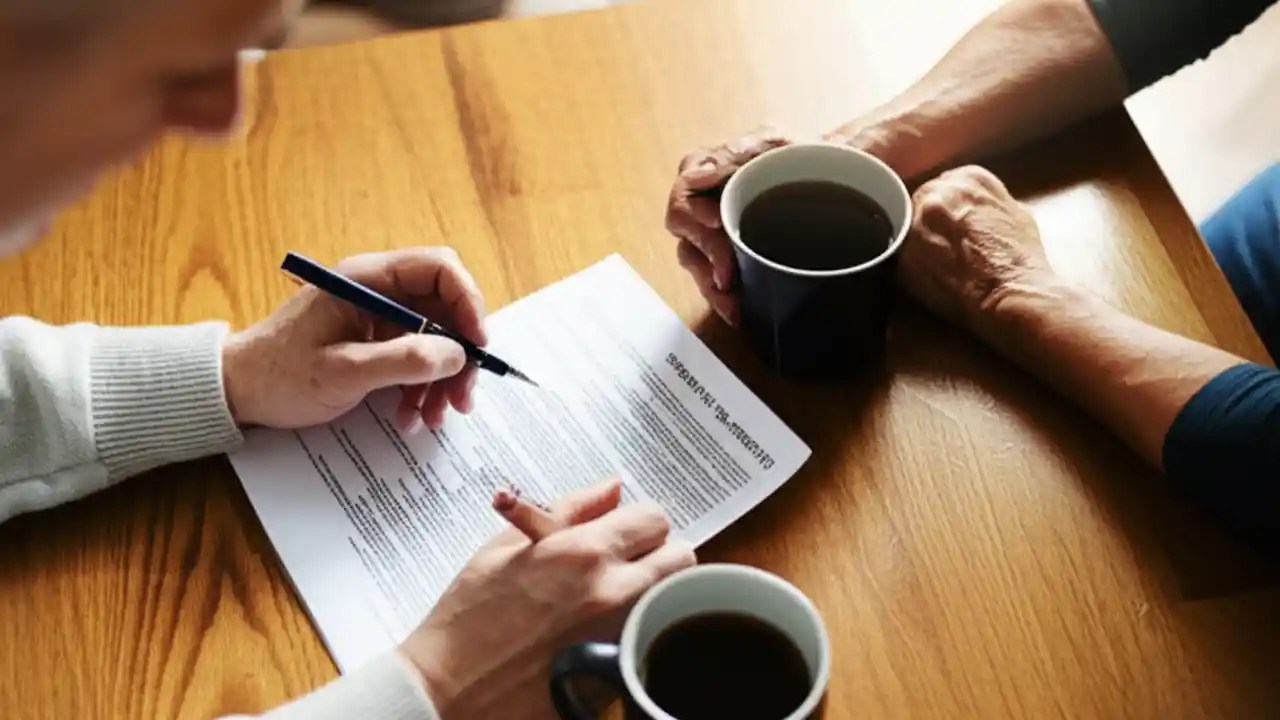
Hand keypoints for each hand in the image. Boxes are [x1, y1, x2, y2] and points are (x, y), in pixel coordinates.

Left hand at [222, 247, 486, 430]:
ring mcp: (378, 317)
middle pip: (444, 308)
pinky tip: (412, 415)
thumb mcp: (344, 372)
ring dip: (442, 378)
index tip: (476, 345)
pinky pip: (416, 357)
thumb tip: (457, 354)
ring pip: (435, 338)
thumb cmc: (280, 376)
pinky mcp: (376, 341)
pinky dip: (422, 387)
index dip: (467, 303)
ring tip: (434, 416)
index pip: (438, 269)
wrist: (240, 392)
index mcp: (367, 279)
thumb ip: (404, 360)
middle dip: (458, 353)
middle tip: (462, 397)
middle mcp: (378, 291)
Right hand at [400, 478, 696, 719]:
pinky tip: (598, 630)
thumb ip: (570, 509)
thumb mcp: (508, 546)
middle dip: (659, 553)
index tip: (624, 530)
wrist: (450, 689)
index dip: (639, 521)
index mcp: (584, 552)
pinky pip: (646, 635)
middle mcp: (612, 592)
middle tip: (627, 560)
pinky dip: (634, 627)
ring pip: (668, 597)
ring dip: (650, 589)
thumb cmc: (468, 617)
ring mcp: (619, 635)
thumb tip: (612, 486)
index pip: (654, 517)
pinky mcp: (617, 672)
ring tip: (607, 597)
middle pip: (680, 557)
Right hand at [666, 127, 795, 325]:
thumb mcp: (775, 145)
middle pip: (683, 229)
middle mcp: (700, 199)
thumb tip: (700, 174)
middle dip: (706, 253)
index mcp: (705, 168)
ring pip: (693, 259)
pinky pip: (710, 278)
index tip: (716, 224)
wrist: (826, 178)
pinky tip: (735, 310)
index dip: (694, 212)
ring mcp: (708, 229)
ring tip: (730, 300)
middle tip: (728, 272)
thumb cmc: (799, 156)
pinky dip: (721, 297)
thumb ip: (738, 154)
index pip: (684, 191)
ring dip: (710, 282)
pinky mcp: (722, 255)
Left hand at [898, 166, 1053, 332]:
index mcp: (967, 178)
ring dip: (919, 245)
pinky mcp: (905, 256)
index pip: (943, 186)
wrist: (1013, 292)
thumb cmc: (1021, 259)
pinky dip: (913, 269)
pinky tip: (934, 279)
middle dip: (929, 225)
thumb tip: (975, 208)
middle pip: (920, 204)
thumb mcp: (1015, 213)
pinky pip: (901, 259)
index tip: (953, 226)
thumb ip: (986, 202)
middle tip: (946, 248)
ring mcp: (918, 224)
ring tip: (941, 264)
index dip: (947, 211)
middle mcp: (938, 195)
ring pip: (907, 230)